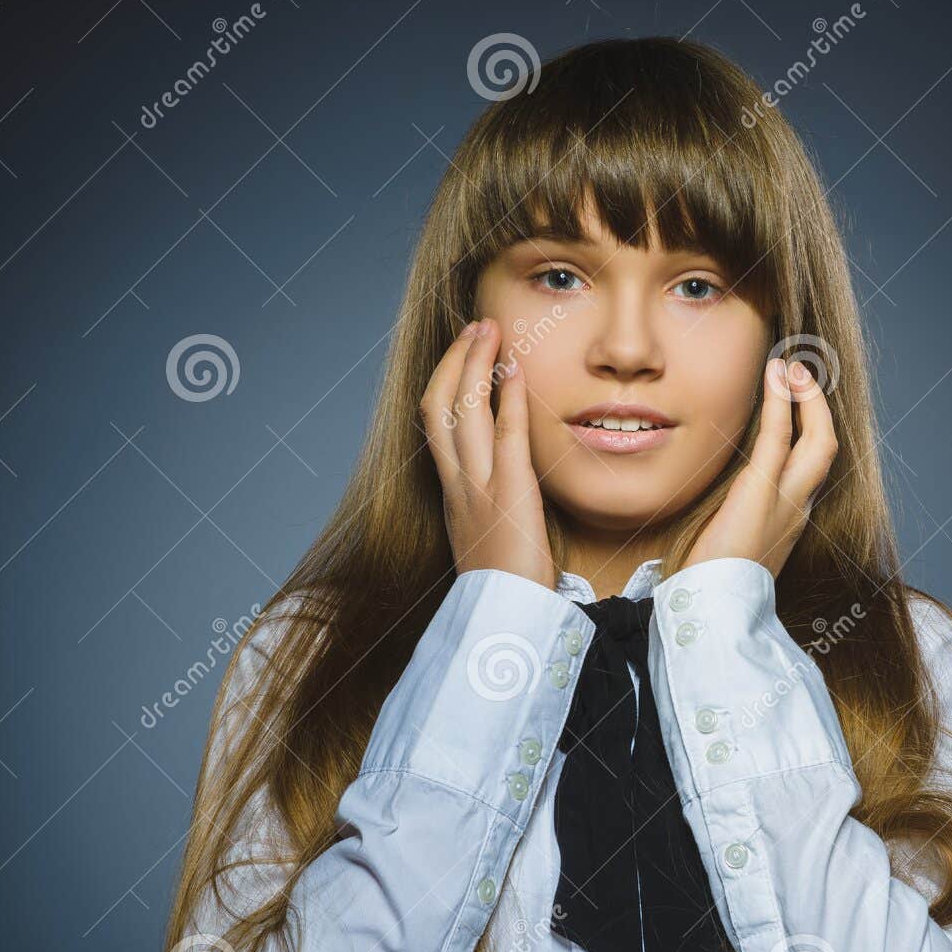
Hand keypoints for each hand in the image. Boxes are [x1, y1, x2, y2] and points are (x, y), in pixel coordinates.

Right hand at [420, 318, 554, 588]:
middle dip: (454, 361)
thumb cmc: (505, 591)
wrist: (502, 623)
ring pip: (463, 413)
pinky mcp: (510, 496)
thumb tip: (508, 494)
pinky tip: (516, 370)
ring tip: (490, 330)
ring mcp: (479, 489)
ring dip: (476, 364)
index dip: (446, 384)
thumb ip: (493, 512)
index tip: (463, 356)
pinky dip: (509, 400)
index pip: (436, 427)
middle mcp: (458, 486)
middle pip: (439, 407)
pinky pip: (507, 437)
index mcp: (453, 496)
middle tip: (475, 328)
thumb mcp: (489, 543)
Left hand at [684, 358, 837, 577]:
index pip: (811, 468)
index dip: (809, 431)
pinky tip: (777, 376)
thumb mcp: (729, 542)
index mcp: (789, 520)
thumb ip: (733, 515)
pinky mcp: (761, 496)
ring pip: (816, 440)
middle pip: (827, 449)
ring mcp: (785, 502)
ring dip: (808, 398)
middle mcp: (797, 510)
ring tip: (793, 366)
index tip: (797, 403)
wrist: (713, 616)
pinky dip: (782, 404)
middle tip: (803, 374)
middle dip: (819, 408)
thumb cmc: (712, 585)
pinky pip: (779, 440)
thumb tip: (718, 496)